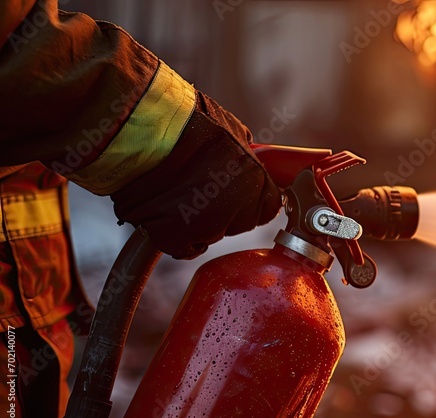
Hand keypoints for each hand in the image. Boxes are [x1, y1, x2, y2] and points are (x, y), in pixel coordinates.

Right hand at [110, 91, 281, 258]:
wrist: (136, 131)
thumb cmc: (179, 121)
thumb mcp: (229, 128)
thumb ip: (243, 152)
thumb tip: (247, 155)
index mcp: (252, 180)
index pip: (268, 206)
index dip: (252, 199)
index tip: (240, 193)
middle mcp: (233, 207)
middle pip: (240, 222)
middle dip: (226, 210)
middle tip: (200, 189)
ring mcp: (205, 226)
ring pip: (212, 234)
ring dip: (199, 221)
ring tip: (176, 194)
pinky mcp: (174, 238)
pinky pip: (184, 247)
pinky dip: (174, 236)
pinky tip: (164, 214)